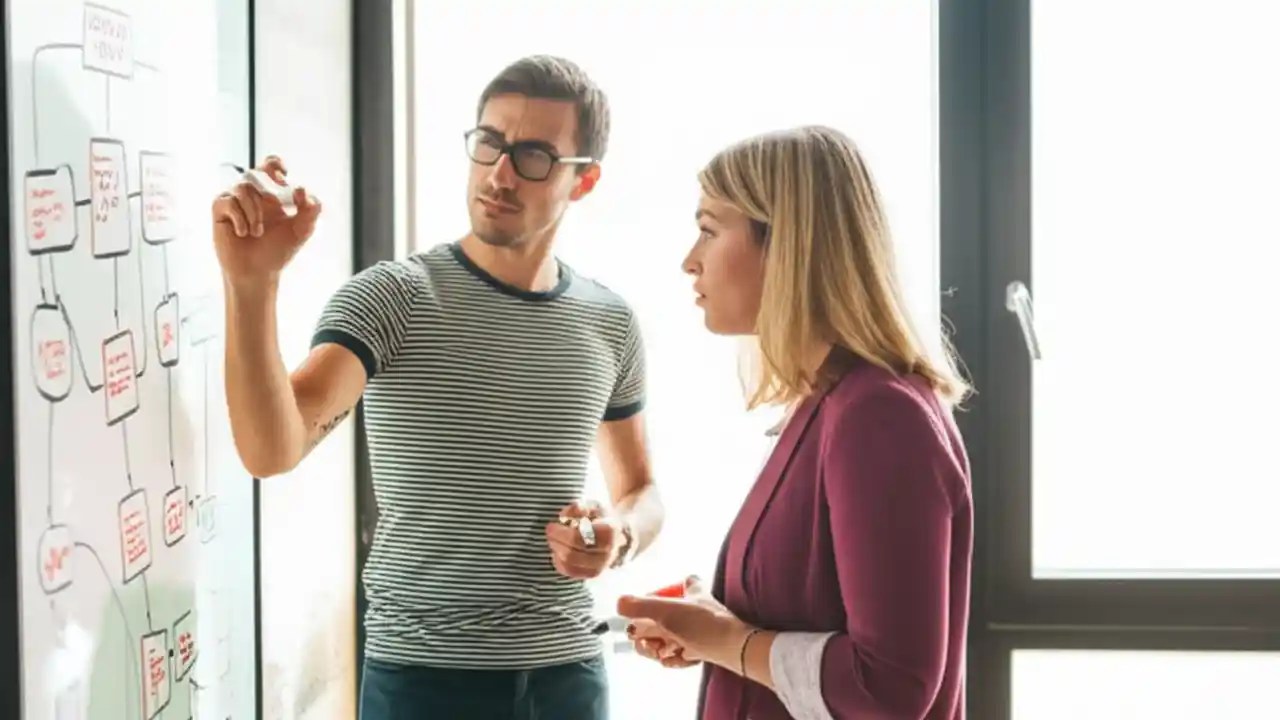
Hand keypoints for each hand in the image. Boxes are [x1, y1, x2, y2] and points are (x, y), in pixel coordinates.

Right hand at [211, 155, 321, 286]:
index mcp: (272, 194)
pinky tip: (243, 233)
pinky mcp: (220, 210)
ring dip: (254, 210)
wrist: (257, 272)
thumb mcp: (301, 230)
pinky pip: (229, 201)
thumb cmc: (277, 251)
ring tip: (257, 232)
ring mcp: (235, 201)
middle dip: (265, 181)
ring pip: (243, 188)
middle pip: (255, 172)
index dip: (275, 164)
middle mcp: (253, 194)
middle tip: (274, 200)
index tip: (283, 175)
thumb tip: (301, 189)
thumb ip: (311, 210)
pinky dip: (240, 217)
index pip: (270, 166)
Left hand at [545, 500, 622, 579]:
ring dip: (557, 550)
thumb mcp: (595, 507)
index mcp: (609, 534)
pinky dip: (559, 560)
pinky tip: (559, 549)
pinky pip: (569, 571)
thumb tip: (566, 515)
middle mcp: (606, 554)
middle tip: (550, 530)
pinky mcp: (592, 575)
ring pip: (569, 564)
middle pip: (571, 553)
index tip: (554, 523)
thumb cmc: (603, 520)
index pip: (579, 538)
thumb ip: (580, 508)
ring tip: (554, 539)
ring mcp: (600, 567)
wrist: (622, 538)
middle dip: (557, 541)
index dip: (562, 532)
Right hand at [617, 575, 754, 669]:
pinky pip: (679, 653)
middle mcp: (695, 608)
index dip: (658, 594)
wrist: (735, 650)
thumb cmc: (704, 624)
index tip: (649, 606)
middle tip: (645, 640)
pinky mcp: (702, 649)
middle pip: (662, 618)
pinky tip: (675, 658)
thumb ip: (641, 606)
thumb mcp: (667, 611)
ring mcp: (698, 630)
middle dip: (648, 632)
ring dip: (658, 648)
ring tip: (661, 652)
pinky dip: (673, 658)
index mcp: (692, 591)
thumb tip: (618, 603)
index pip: (677, 583)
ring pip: (668, 638)